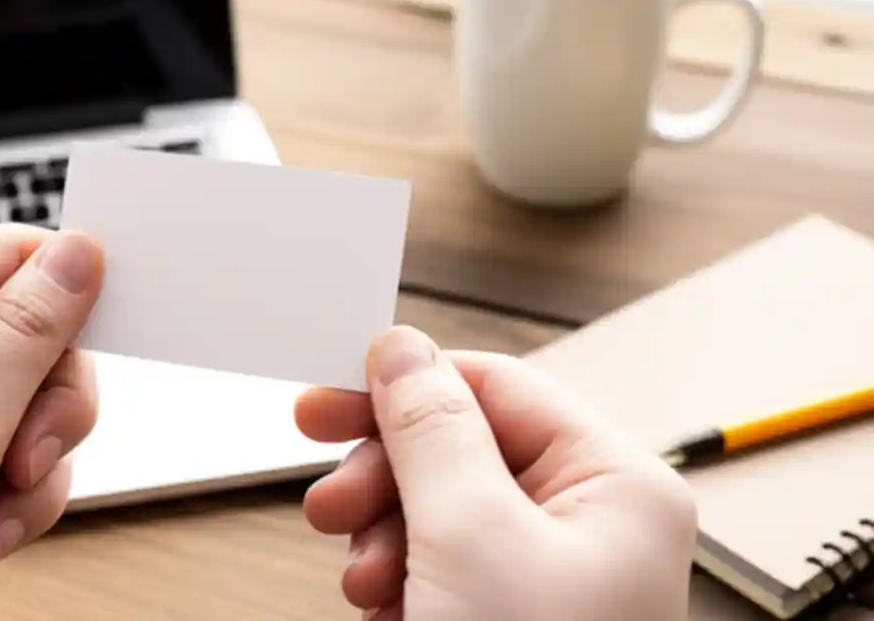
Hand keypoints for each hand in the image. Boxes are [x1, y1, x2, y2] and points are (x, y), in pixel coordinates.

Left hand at [0, 226, 103, 620]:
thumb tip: (77, 253)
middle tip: (23, 455)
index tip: (99, 338)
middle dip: (50, 407)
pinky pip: (19, 455)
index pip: (8, 255)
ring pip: (36, 405)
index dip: (65, 290)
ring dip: (36, 467)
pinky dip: (18, 498)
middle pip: (37, 338)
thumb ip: (27, 332)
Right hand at [296, 327, 696, 619]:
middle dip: (386, 475)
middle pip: (460, 449)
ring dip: (383, 535)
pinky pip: (437, 564)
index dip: (407, 386)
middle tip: (330, 497)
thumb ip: (431, 429)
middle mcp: (589, 524)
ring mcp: (548, 576)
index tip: (332, 400)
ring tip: (366, 577)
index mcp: (615, 485)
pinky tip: (385, 610)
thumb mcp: (470, 536)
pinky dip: (397, 581)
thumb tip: (402, 351)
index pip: (497, 388)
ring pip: (438, 509)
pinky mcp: (506, 616)